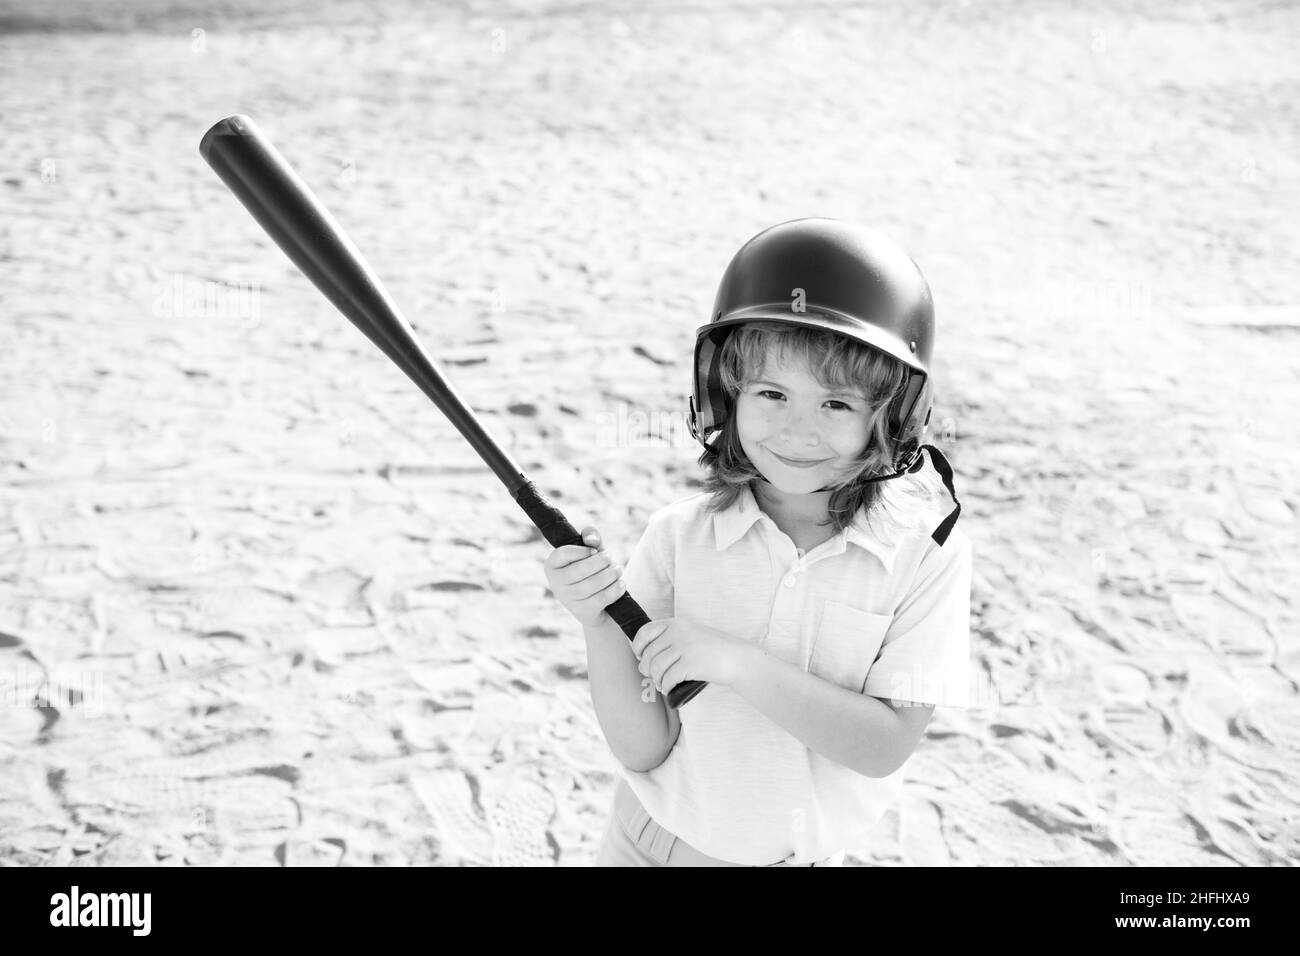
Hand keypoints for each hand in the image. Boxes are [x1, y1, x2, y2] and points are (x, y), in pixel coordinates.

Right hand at [542, 526, 626, 628]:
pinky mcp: (582, 612)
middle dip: (600, 562)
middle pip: (579, 570)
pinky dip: (615, 589)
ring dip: (610, 575)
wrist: (599, 605)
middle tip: (610, 558)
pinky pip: (601, 598)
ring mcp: (568, 600)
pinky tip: (621, 583)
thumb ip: (591, 537)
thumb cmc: (593, 571)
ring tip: (618, 570)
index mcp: (552, 565)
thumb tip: (591, 540)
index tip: (594, 550)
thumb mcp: (592, 551)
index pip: (562, 554)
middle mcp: (556, 584)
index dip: (581, 551)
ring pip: (591, 585)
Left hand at [631, 618, 751, 693]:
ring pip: (656, 667)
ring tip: (661, 684)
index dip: (637, 645)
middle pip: (649, 653)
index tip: (639, 656)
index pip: (646, 631)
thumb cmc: (715, 650)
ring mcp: (685, 647)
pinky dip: (665, 686)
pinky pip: (668, 678)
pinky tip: (668, 689)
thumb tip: (646, 655)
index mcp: (677, 623)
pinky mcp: (690, 663)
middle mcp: (678, 632)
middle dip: (646, 667)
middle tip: (651, 675)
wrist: (738, 658)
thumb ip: (672, 638)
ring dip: (656, 679)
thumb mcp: (692, 634)